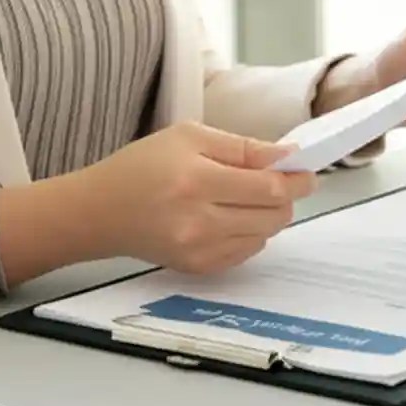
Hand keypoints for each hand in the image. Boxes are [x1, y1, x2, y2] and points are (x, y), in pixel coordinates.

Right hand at [72, 122, 315, 273]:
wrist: (99, 212)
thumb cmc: (142, 166)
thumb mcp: (189, 137)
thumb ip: (242, 147)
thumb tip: (286, 156)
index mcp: (196, 181)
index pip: (269, 188)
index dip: (296, 180)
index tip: (306, 173)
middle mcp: (200, 221)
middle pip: (274, 215)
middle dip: (286, 198)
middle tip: (277, 183)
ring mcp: (200, 250)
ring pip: (265, 234)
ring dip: (269, 216)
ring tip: (248, 198)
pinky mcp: (199, 268)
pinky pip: (248, 251)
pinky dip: (251, 233)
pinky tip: (231, 218)